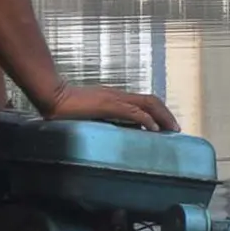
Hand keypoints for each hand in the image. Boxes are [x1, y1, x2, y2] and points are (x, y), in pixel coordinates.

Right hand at [39, 83, 180, 132]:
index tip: (167, 126)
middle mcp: (119, 96)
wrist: (53, 97)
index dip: (158, 112)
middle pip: (151, 101)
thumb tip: (115, 134)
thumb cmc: (67, 108)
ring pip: (147, 104)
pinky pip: (133, 112)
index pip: (144, 101)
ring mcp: (114, 99)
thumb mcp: (91, 115)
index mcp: (116, 98)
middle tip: (176, 129)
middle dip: (166, 114)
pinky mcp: (109, 105)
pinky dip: (146, 120)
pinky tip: (154, 129)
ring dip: (162, 116)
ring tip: (171, 129)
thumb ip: (103, 121)